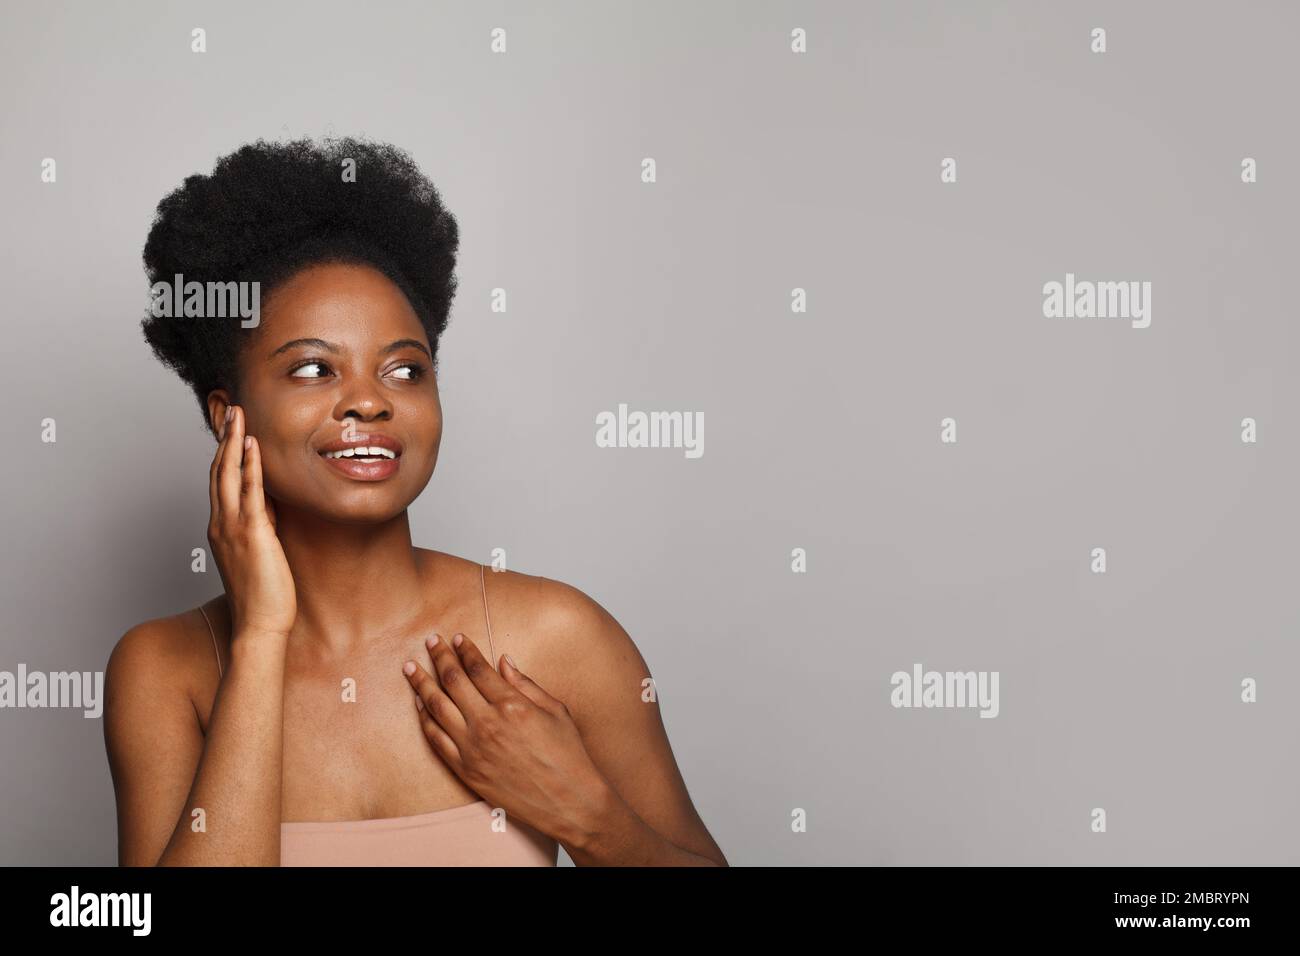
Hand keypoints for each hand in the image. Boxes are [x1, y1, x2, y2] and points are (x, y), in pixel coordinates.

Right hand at [208, 405, 296, 638]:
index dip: (224, 454)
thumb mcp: (260, 552)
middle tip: (231, 411)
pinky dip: (250, 465)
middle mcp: (221, 524)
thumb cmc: (263, 596)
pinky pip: (250, 491)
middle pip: (218, 472)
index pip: (220, 483)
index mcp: (222, 529)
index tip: (230, 430)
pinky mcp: (252, 533)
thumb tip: (272, 506)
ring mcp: (232, 528)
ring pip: (227, 475)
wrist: (259, 625)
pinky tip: (253, 444)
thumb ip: (262, 527)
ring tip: (238, 415)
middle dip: (224, 438)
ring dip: (233, 441)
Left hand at [402, 635, 608, 841]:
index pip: (479, 668)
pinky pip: (436, 739)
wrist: (568, 802)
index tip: (456, 638)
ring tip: (410, 668)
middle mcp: (488, 723)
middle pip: (453, 681)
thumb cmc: (568, 755)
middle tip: (430, 641)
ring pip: (437, 707)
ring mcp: (473, 748)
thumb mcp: (556, 710)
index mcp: (512, 704)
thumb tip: (503, 661)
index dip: (465, 650)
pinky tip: (419, 704)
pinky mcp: (466, 770)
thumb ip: (525, 684)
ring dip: (421, 684)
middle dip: (440, 657)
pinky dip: (425, 718)